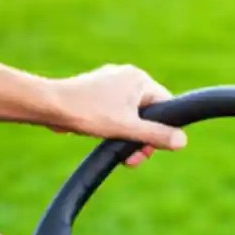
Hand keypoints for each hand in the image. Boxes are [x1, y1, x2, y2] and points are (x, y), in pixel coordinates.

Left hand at [45, 64, 186, 166]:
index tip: (148, 149)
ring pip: (131, 113)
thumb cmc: (89, 113)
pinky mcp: (97, 89)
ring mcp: (111, 81)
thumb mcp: (128, 129)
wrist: (51, 105)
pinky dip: (114, 126)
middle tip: (130, 159)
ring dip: (127, 135)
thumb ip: (157, 135)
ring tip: (115, 150)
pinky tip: (103, 137)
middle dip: (142, 137)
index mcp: (140, 80)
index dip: (161, 130)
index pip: (166, 106)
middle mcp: (128, 76)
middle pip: (148, 112)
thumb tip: (183, 141)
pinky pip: (115, 110)